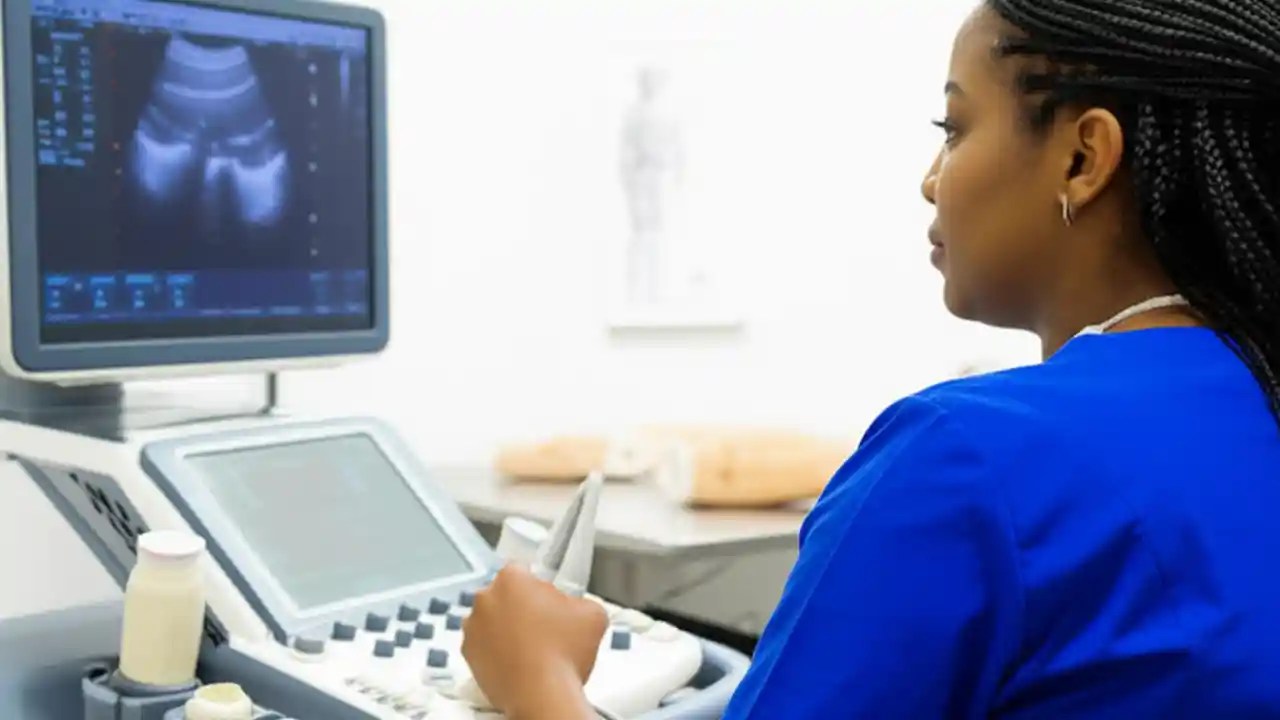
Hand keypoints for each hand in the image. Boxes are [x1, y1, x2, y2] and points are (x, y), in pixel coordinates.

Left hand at [462, 565, 607, 719]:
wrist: (541, 695)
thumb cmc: (566, 649)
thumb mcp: (592, 614)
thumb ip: (579, 601)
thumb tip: (573, 609)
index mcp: (511, 579)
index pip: (523, 572)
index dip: (539, 588)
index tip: (550, 605)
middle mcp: (484, 598)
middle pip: (504, 595)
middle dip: (519, 607)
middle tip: (542, 628)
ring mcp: (471, 628)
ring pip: (491, 621)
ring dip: (505, 629)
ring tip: (528, 650)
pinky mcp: (467, 655)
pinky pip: (483, 646)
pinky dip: (495, 651)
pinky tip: (516, 663)